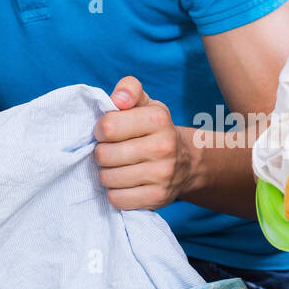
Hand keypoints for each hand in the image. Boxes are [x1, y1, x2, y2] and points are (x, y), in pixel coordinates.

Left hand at [93, 76, 192, 209]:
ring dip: (107, 174)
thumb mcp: (146, 104)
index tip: (108, 132)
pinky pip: (117, 199)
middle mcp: (163, 147)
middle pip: (104, 155)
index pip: (108, 126)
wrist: (187, 163)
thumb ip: (129, 90)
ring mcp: (162, 175)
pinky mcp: (157, 198)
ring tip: (118, 167)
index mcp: (158, 119)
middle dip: (102, 153)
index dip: (100, 130)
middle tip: (112, 152)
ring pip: (108, 178)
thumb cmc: (155, 130)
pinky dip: (116, 192)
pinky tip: (125, 184)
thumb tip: (119, 98)